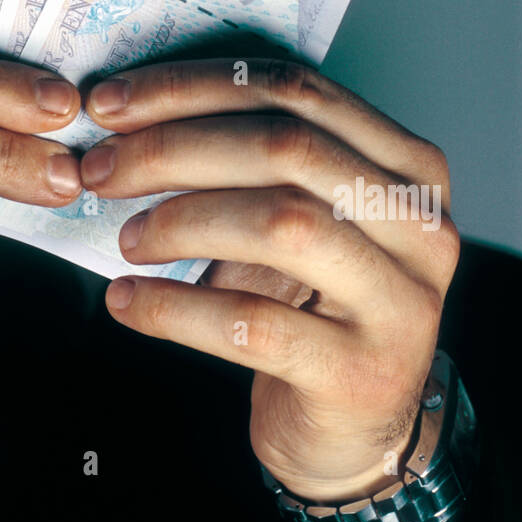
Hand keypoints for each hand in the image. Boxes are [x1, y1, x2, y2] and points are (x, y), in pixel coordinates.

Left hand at [83, 57, 458, 505]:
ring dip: (179, 222)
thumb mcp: (301, 220)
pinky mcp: (361, 374)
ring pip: (280, 225)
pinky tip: (127, 301)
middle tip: (101, 169)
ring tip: (126, 238)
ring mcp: (401, 302)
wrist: (352, 432)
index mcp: (408, 166)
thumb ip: (248, 163)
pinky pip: (252, 323)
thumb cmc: (313, 307)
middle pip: (285, 148)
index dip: (193, 88)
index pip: (296, 91)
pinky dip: (175, 308)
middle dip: (174, 149)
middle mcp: (421, 225)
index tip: (113, 103)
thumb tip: (128, 117)